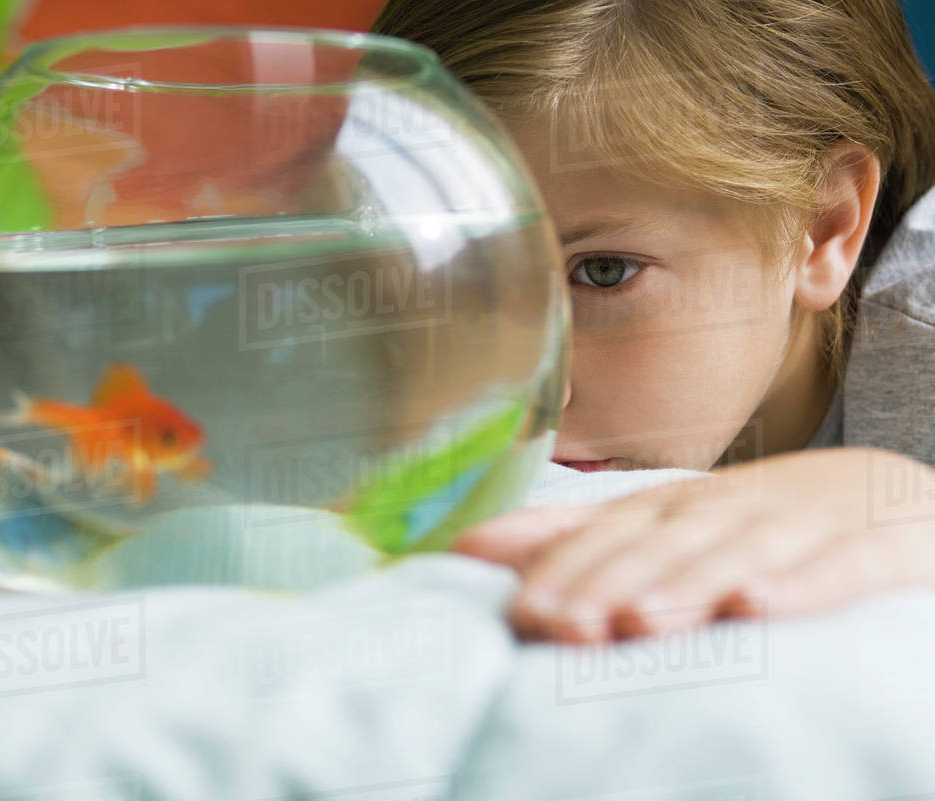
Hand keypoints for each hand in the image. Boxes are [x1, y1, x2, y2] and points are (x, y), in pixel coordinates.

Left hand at [453, 447, 934, 641]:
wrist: (880, 496)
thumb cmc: (749, 521)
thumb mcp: (658, 524)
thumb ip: (568, 537)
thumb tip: (464, 544)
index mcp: (672, 508)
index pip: (608, 536)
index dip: (564, 571)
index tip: (522, 613)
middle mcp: (725, 512)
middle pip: (660, 547)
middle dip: (608, 585)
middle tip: (564, 627)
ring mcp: (796, 527)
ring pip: (735, 555)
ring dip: (686, 585)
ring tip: (640, 620)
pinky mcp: (867, 549)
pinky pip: (835, 569)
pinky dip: (798, 586)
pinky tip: (757, 606)